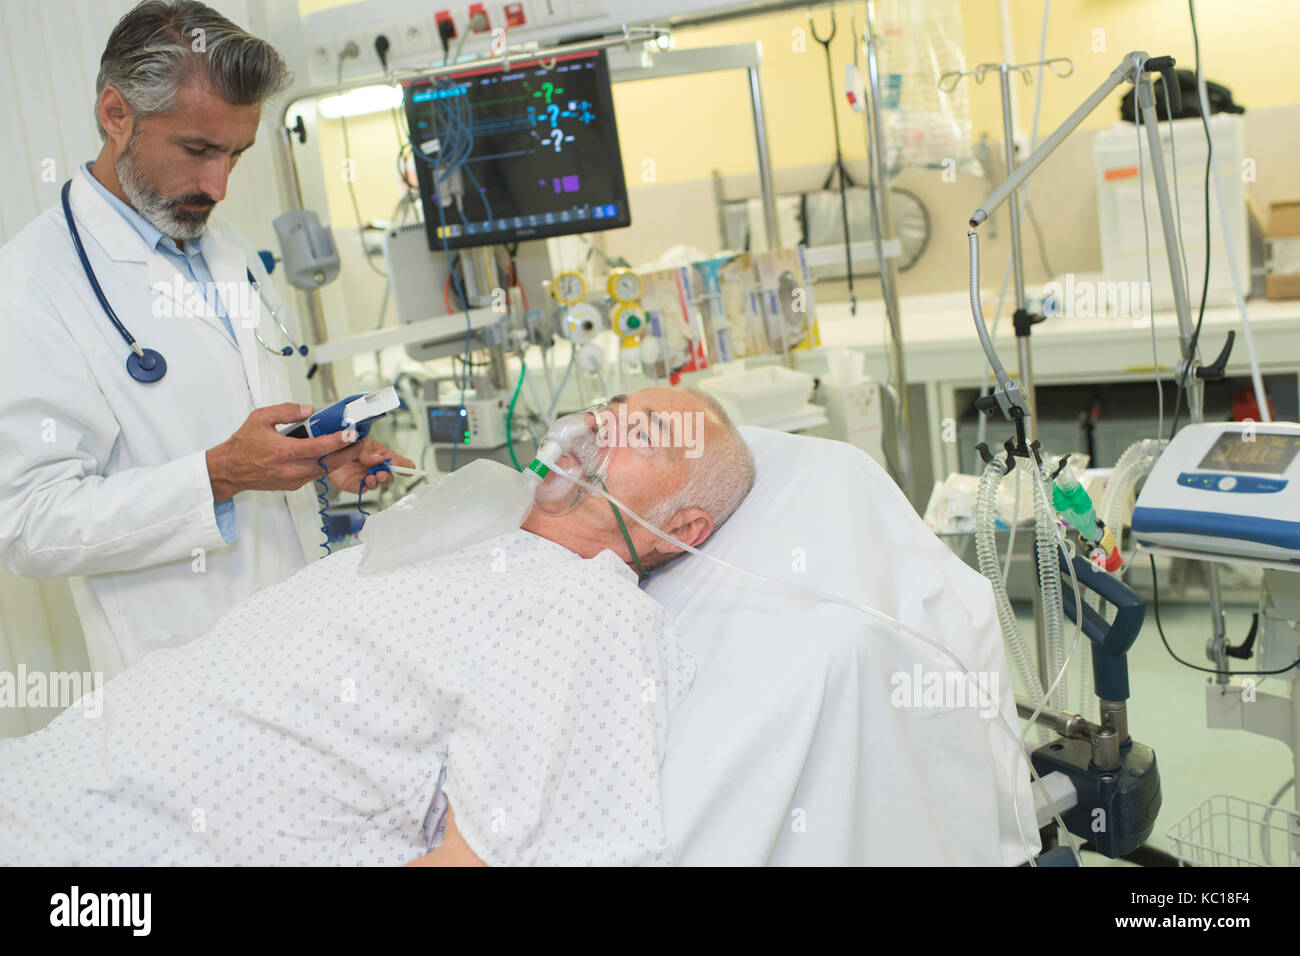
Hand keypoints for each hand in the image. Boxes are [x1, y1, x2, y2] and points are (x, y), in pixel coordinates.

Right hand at [205, 403, 356, 500]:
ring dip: (340, 459)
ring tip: (351, 445)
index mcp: (284, 452)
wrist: (230, 470)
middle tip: (361, 440)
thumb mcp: (260, 418)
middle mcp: (291, 469)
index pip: (319, 447)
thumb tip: (309, 409)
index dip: (338, 441)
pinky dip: (325, 465)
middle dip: (349, 452)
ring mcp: (293, 479)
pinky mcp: (293, 485)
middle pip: (329, 463)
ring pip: (325, 471)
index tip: (352, 433)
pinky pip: (315, 475)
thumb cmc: (243, 443)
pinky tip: (331, 454)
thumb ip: (286, 411)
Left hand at [320, 437, 414, 494]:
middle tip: (382, 473)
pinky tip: (363, 484)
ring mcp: (365, 477)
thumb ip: (368, 451)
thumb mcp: (359, 440)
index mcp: (380, 454)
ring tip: (371, 477)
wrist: (325, 448)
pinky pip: (361, 490)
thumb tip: (378, 460)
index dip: (404, 466)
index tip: (408, 469)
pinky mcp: (353, 485)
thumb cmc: (345, 442)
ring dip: (376, 482)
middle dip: (388, 476)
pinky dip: (363, 488)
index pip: (398, 462)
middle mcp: (375, 467)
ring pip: (376, 484)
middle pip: (389, 476)